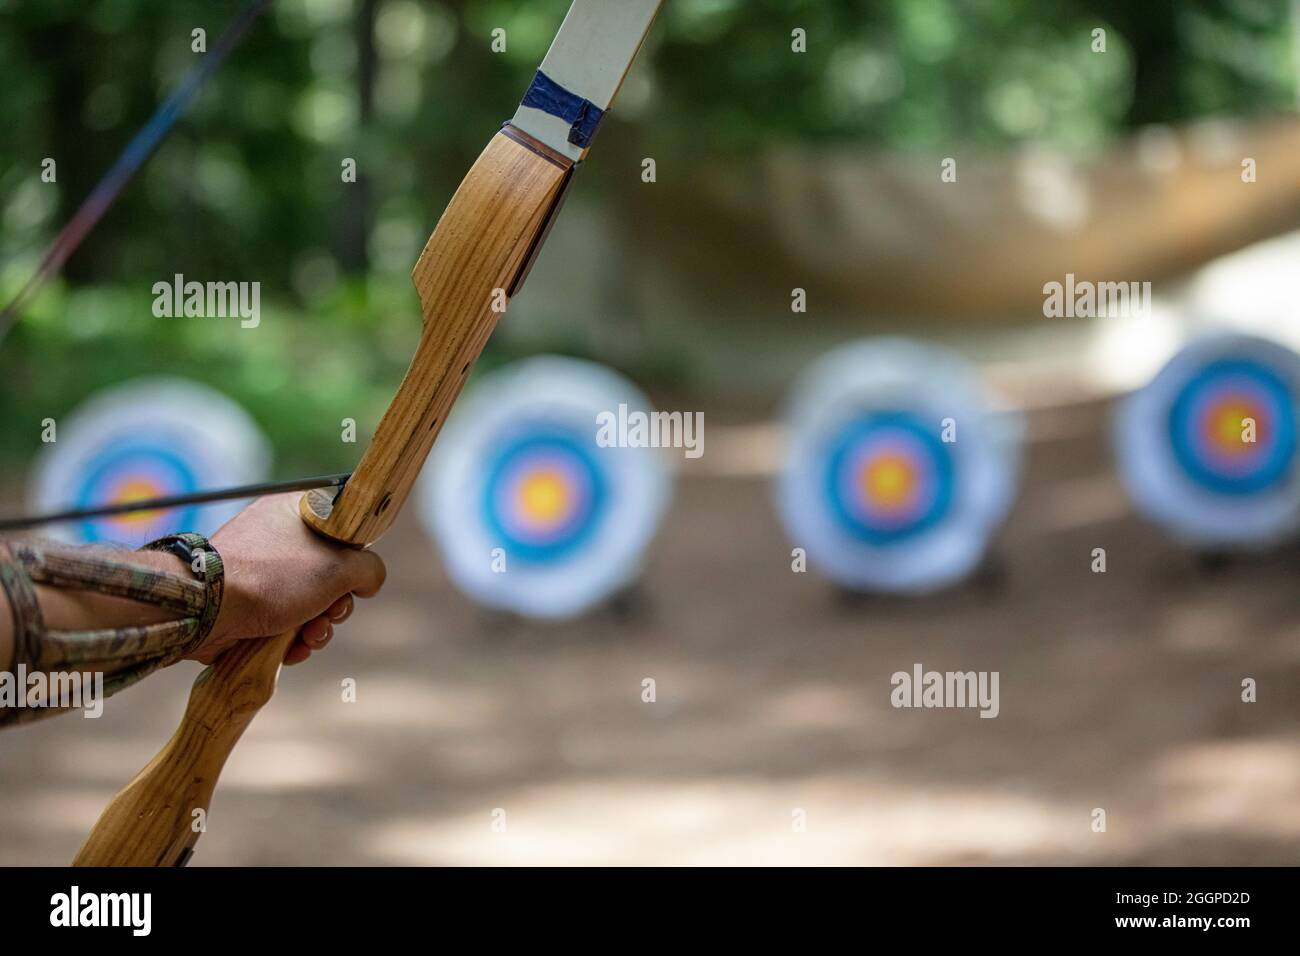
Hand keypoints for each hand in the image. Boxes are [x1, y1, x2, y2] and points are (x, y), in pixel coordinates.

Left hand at [190, 493, 386, 664]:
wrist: (205, 608)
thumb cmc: (274, 577)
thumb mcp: (339, 567)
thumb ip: (369, 569)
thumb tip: (368, 582)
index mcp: (297, 512)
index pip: (342, 526)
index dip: (356, 554)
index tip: (355, 576)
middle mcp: (278, 537)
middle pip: (330, 572)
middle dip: (336, 603)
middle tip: (331, 613)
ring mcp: (260, 572)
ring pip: (309, 601)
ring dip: (318, 625)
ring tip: (310, 637)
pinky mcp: (247, 603)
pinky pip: (283, 620)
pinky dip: (292, 637)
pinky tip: (292, 649)